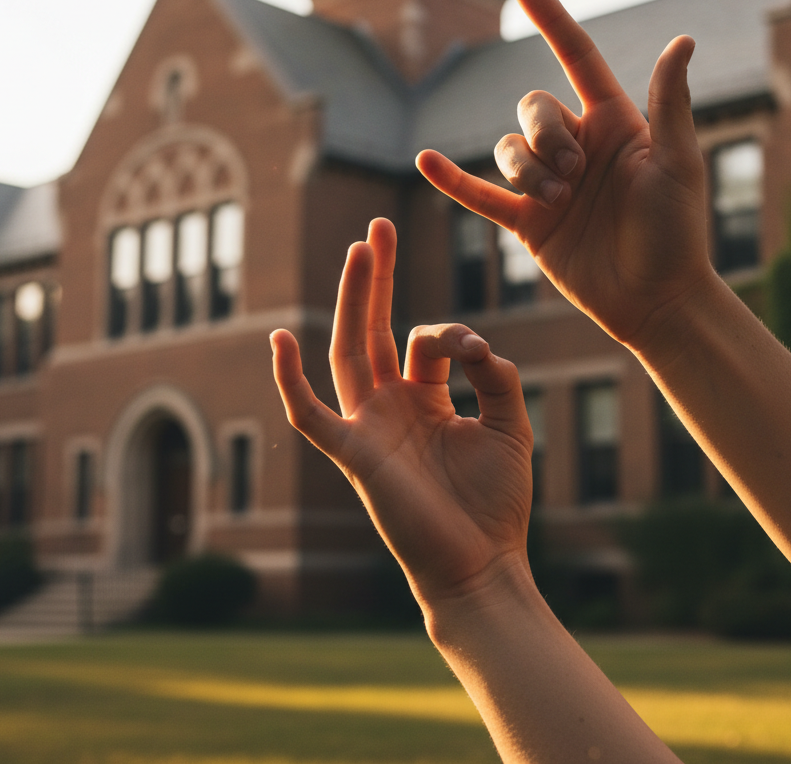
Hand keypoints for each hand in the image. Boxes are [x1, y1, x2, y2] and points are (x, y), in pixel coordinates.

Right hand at [270, 218, 533, 605]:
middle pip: (372, 329)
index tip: (480, 353)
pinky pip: (309, 414)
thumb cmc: (497, 501)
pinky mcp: (354, 455)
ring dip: (352, 302)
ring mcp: (368, 427)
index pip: (423, 342)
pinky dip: (290, 380)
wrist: (483, 564)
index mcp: (425, 399)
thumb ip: (497, 374)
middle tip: (378, 227)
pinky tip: (280, 338)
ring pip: (347, 352)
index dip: (452, 334)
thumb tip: (472, 342)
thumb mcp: (510, 424)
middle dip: (376, 279)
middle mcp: (390, 406)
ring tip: (360, 248)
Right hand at [416, 0, 713, 349]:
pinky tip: (425, 162)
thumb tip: (681, 38)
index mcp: (614, 123)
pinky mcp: (527, 223)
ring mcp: (547, 184)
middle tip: (574, 175)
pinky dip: (453, 180)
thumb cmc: (678, 231)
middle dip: (544, 134)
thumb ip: (670, 103)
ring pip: (508, 150)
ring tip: (558, 201)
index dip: (550, 19)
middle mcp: (577, 147)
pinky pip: (480, 195)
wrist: (655, 299)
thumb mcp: (678, 163)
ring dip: (525, 170)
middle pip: (533, 109)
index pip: (576, 57)